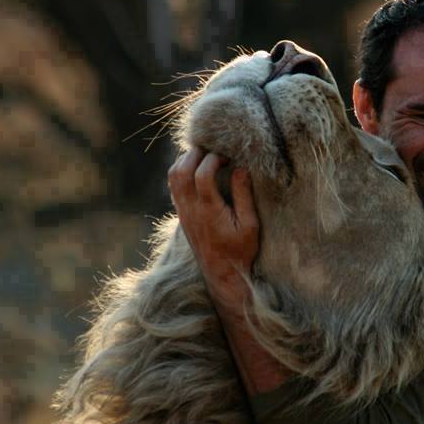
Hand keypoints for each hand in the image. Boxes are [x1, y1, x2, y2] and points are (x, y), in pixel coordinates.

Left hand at [167, 147, 259, 308]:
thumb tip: (241, 168)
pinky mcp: (181, 214)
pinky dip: (181, 170)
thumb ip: (244, 196)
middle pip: (182, 170)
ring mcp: (183, 211)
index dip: (214, 158)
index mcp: (209, 210)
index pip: (202, 174)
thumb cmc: (240, 250)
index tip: (228, 157)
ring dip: (186, 160)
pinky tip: (197, 169)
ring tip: (205, 156)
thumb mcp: (250, 225)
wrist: (221, 273)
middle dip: (197, 153)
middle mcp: (191, 209)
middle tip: (214, 150)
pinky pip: (173, 185)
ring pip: (173, 176)